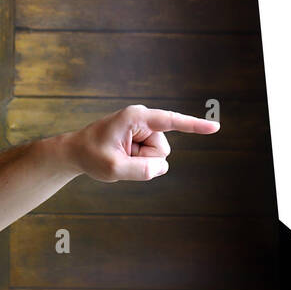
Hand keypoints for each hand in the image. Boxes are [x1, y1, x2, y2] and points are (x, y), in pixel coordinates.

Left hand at [63, 105, 219, 181]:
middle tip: (119, 158)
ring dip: (140, 163)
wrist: (75, 152)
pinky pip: (152, 158)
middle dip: (145, 161)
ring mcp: (143, 128)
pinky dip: (138, 163)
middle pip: (162, 150)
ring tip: (119, 156)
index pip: (171, 121)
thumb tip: (162, 167)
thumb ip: (140, 171)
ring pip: (158, 156)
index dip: (194, 125)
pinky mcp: (143, 137)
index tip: (215, 127)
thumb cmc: (90, 156)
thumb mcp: (112, 168)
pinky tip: (123, 157)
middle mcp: (143, 119)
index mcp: (135, 118)